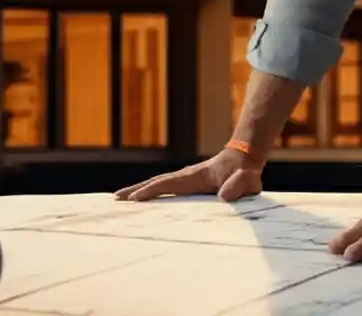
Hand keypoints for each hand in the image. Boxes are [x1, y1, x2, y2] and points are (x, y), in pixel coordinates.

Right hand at [113, 148, 263, 201]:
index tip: (134, 199)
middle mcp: (185, 176)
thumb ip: (238, 186)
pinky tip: (142, 200)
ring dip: (138, 190)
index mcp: (194, 177)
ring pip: (157, 184)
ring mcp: (184, 179)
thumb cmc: (245, 173)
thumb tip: (224, 197)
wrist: (245, 159)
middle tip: (115, 199)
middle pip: (155, 182)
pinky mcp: (187, 183)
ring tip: (119, 199)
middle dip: (135, 190)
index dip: (151, 191)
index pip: (167, 184)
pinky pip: (164, 188)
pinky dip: (150, 192)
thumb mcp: (246, 180)